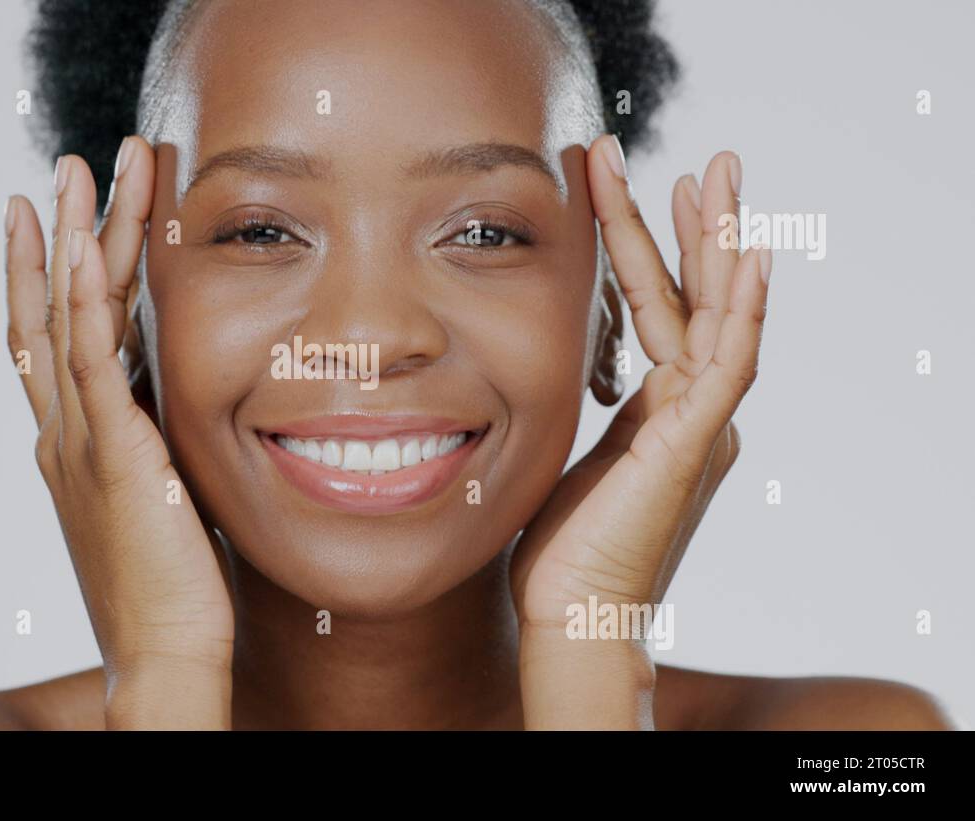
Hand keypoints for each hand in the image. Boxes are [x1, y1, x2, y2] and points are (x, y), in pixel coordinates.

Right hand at [4, 140, 233, 727]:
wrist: (164, 655)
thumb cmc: (171, 591)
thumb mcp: (157, 500)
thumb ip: (153, 448)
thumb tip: (168, 415)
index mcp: (75, 443)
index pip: (55, 341)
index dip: (49, 277)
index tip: (53, 220)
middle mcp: (63, 432)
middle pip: (49, 313)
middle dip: (53, 237)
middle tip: (61, 170)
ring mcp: (81, 441)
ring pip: (64, 319)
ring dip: (67, 241)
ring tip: (71, 174)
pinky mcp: (114, 454)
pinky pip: (90, 360)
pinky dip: (81, 298)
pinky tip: (81, 245)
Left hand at [510, 138, 771, 727]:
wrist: (571, 614)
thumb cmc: (561, 547)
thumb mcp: (563, 453)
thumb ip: (572, 404)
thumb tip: (554, 367)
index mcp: (660, 408)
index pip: (660, 308)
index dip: (650, 246)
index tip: (638, 187)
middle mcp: (690, 409)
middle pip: (704, 299)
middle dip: (703, 226)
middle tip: (711, 161)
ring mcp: (698, 426)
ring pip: (722, 317)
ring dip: (722, 244)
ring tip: (720, 176)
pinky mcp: (693, 448)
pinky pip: (727, 369)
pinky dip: (744, 313)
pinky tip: (751, 259)